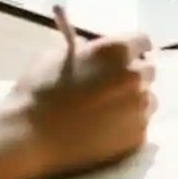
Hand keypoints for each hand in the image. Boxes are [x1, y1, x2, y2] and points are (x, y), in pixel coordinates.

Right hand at [13, 29, 155, 178]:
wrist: (29, 136)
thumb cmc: (38, 90)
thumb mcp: (58, 55)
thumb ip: (85, 51)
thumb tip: (94, 51)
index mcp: (117, 51)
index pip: (143, 41)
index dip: (133, 48)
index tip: (125, 56)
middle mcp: (135, 77)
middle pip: (148, 70)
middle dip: (132, 74)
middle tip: (112, 85)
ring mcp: (139, 109)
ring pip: (147, 99)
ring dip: (133, 101)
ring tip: (107, 111)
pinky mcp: (137, 136)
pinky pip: (140, 125)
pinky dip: (127, 125)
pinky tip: (104, 129)